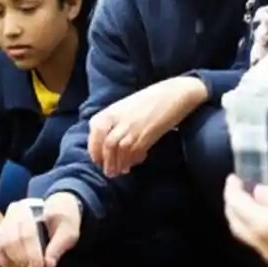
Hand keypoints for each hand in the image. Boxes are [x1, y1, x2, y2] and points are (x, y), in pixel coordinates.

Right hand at [0, 192, 82, 266]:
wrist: (56, 211)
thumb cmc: (62, 220)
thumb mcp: (69, 231)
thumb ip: (59, 245)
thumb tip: (48, 263)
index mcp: (33, 206)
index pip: (27, 232)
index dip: (34, 254)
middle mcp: (15, 211)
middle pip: (12, 239)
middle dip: (25, 259)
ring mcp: (5, 221)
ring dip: (15, 260)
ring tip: (29, 264)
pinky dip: (3, 260)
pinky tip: (18, 262)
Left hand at [89, 77, 207, 176]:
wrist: (173, 94)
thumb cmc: (148, 100)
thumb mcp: (124, 107)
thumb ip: (113, 121)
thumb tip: (106, 143)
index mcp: (112, 111)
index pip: (95, 131)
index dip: (94, 148)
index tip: (97, 159)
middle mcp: (120, 119)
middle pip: (106, 144)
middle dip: (105, 161)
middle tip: (107, 170)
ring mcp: (133, 128)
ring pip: (119, 151)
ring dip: (117, 165)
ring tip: (118, 172)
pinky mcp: (147, 136)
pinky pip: (135, 153)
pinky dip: (131, 161)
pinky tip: (131, 165)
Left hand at [223, 175, 267, 266]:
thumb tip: (258, 194)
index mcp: (265, 225)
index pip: (236, 205)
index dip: (231, 189)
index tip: (233, 178)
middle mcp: (265, 247)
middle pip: (237, 225)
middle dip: (232, 206)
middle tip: (238, 190)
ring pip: (249, 239)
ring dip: (244, 221)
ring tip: (252, 204)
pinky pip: (265, 248)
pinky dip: (259, 233)